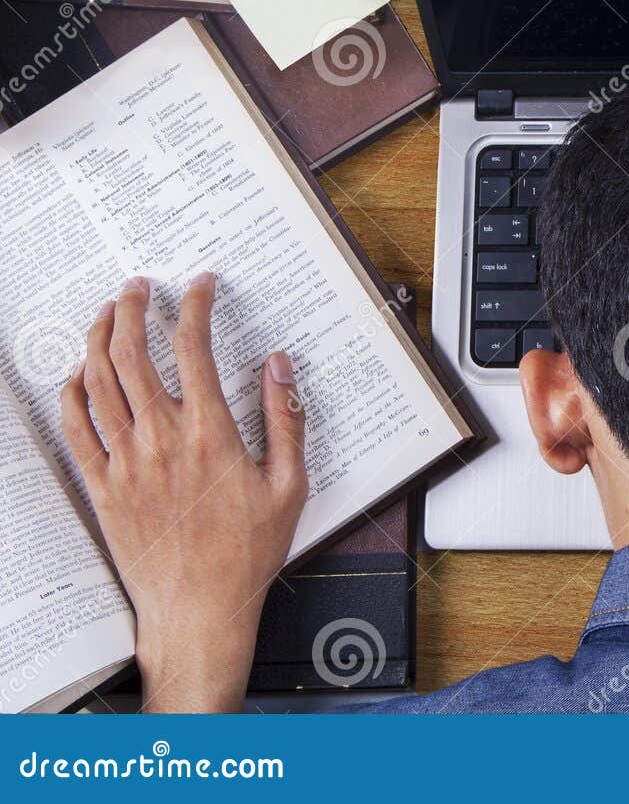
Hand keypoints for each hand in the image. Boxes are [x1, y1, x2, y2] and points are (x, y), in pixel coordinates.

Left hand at [59, 273, 307, 711]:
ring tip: (107, 314)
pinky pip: (75, 429)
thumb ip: (285, 419)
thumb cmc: (246, 553)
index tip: (200, 287)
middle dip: (133, 308)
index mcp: (210, 434)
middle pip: (132, 354)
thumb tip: (279, 367)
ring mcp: (125, 463)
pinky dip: (72, 393)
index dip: (195, 307)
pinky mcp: (102, 488)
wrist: (198, 609)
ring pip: (98, 382)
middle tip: (138, 287)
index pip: (194, 349)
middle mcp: (161, 440)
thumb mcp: (290, 484)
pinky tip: (79, 374)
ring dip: (98, 338)